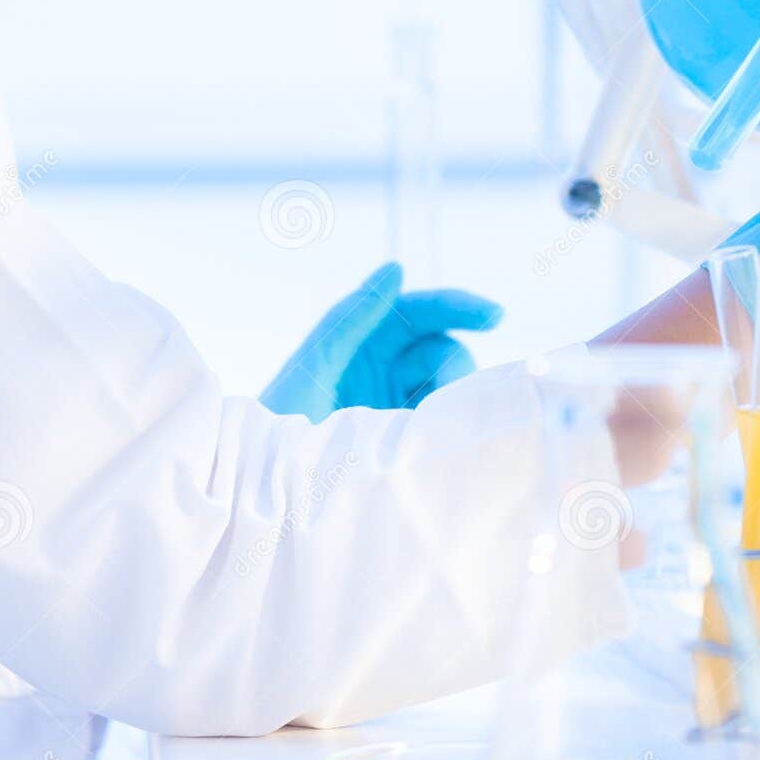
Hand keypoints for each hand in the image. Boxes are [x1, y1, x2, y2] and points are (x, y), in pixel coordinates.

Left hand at [259, 263, 502, 421]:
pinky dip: (445, 428)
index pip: (421, 312)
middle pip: (443, 350)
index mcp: (363, 339)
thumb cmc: (276, 422)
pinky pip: (442, 424)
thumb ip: (352, 316)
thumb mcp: (314, 364)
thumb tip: (397, 267)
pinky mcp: (405, 441)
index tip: (493, 316)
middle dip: (449, 368)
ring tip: (416, 429)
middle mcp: (384, 368)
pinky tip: (426, 443)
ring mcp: (397, 404)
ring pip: (449, 389)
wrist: (266, 492)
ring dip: (447, 401)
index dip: (458, 307)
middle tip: (437, 400)